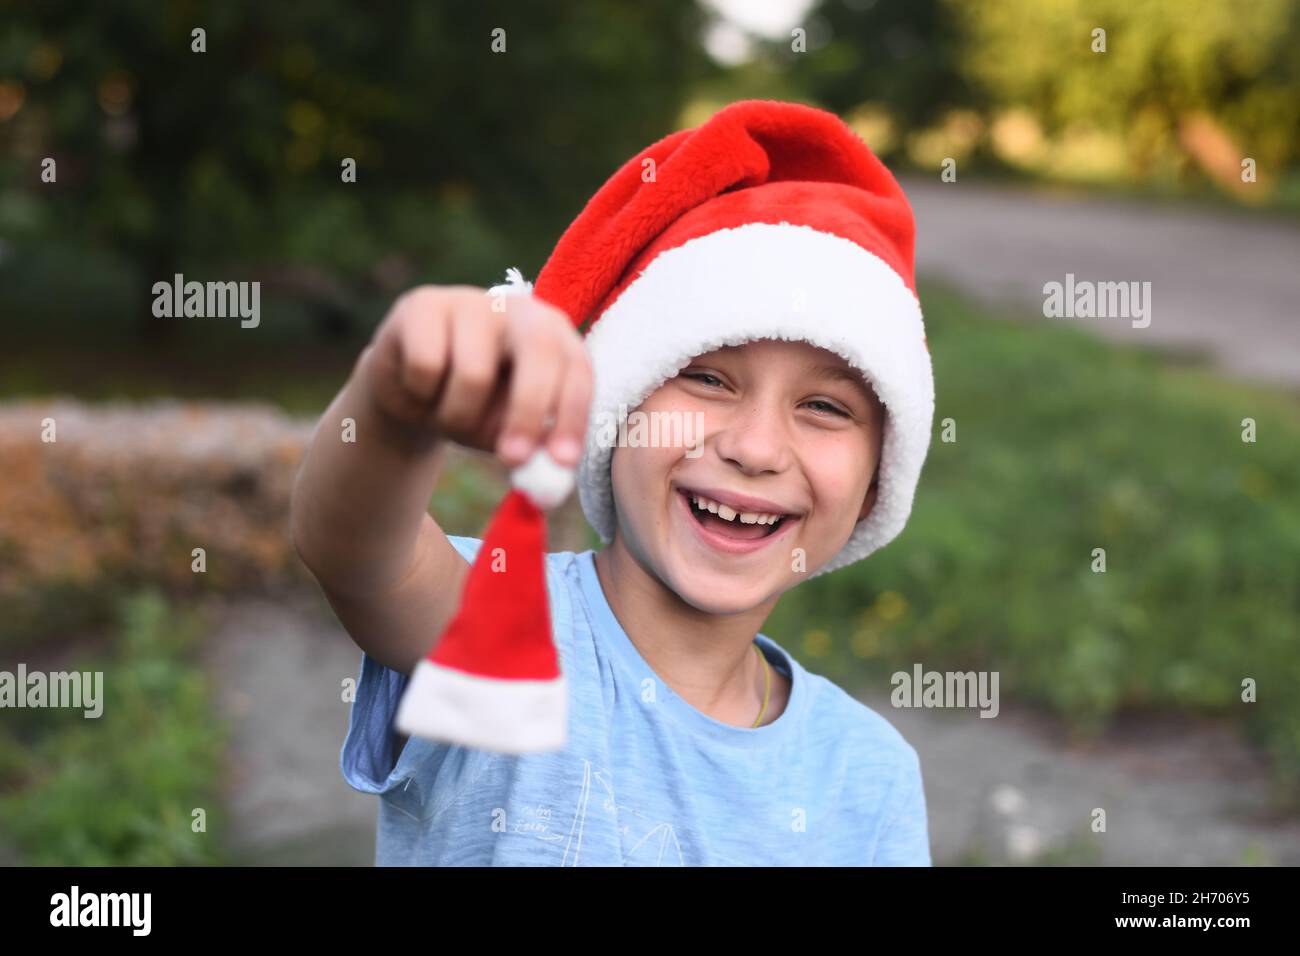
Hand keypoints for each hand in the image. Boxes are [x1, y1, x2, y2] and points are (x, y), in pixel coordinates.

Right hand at [360, 284, 591, 468]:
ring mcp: (471, 302)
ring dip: (457, 416)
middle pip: (539, 354)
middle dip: (529, 412)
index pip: (577, 372)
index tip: (562, 463)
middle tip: (514, 459)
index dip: (573, 416)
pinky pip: (426, 367)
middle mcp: (521, 311)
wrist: (412, 390)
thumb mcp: (510, 432)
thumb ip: (533, 450)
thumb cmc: (475, 410)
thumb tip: (548, 479)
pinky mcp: (422, 305)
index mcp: (556, 338)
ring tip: (446, 415)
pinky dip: (421, 395)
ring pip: (473, 374)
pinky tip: (419, 387)